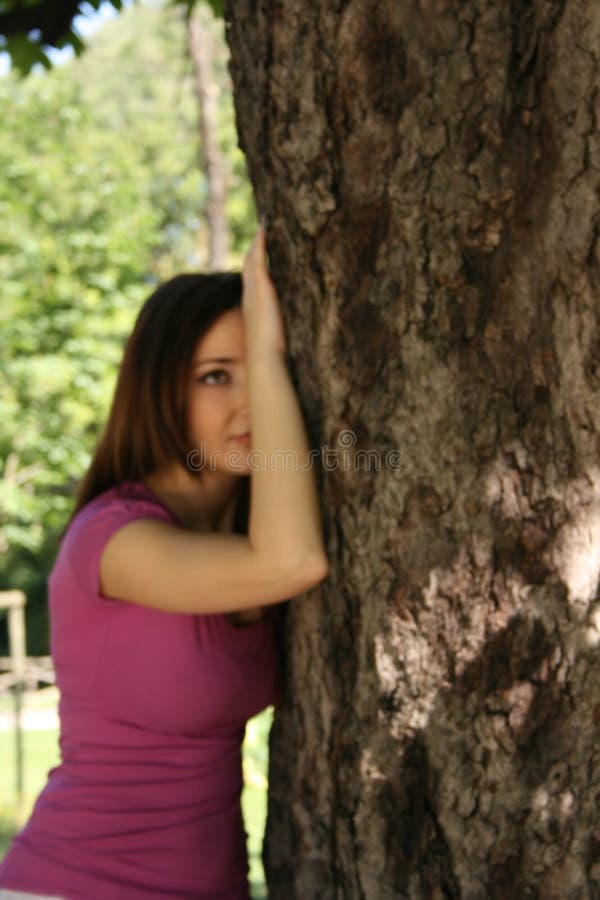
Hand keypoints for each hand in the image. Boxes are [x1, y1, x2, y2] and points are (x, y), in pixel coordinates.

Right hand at [242, 224, 287, 356]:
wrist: (265, 358)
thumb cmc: (273, 354)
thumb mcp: (276, 336)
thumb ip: (281, 328)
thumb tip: (294, 334)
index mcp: (253, 306)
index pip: (253, 279)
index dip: (256, 264)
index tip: (261, 251)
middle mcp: (250, 295)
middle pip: (249, 265)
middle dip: (255, 247)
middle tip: (262, 229)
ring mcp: (253, 290)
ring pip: (251, 258)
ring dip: (257, 241)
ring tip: (264, 223)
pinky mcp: (261, 287)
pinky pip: (258, 258)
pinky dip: (260, 243)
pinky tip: (265, 229)